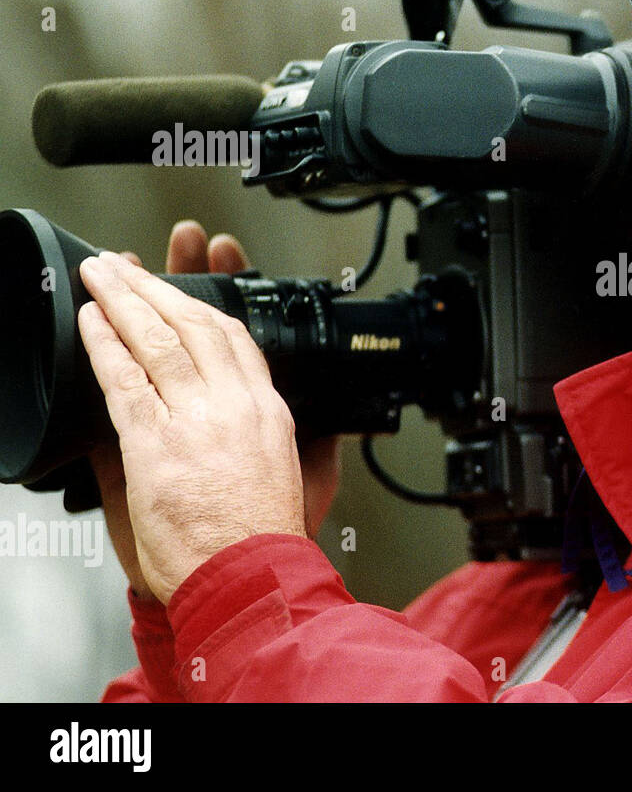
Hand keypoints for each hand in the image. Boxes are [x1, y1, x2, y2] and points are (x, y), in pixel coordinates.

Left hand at [83, 222, 339, 605]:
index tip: (193, 278)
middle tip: (131, 263)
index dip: (212, 299)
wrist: (250, 578)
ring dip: (125, 300)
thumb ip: (314, 445)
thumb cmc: (267, 540)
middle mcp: (236, 405)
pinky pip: (124, 378)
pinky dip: (104, 344)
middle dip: (160, 285)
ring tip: (104, 275)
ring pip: (158, 340)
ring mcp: (196, 419)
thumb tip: (332, 429)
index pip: (237, 340)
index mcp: (270, 412)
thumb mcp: (311, 480)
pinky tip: (90, 321)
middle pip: (195, 325)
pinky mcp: (156, 442)